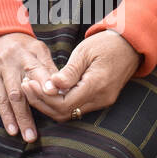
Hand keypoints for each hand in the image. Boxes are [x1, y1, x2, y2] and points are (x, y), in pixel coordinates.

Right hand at [0, 33, 59, 141]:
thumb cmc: (23, 46)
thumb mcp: (38, 49)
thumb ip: (49, 68)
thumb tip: (63, 89)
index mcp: (30, 53)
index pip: (39, 69)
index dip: (45, 82)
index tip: (54, 95)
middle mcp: (15, 61)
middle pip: (23, 89)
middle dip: (31, 112)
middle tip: (38, 132)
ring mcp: (1, 69)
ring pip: (11, 97)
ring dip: (19, 118)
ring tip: (27, 136)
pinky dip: (6, 115)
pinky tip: (12, 129)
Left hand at [19, 30, 141, 121]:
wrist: (130, 45)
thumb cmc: (106, 43)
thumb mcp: (84, 52)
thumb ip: (68, 72)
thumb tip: (51, 86)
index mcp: (96, 85)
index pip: (64, 104)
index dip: (43, 97)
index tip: (29, 83)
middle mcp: (100, 99)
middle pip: (64, 113)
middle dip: (42, 102)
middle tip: (26, 85)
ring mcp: (102, 102)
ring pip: (69, 114)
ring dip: (49, 104)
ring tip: (32, 86)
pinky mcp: (101, 100)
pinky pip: (76, 108)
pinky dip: (60, 102)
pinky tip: (48, 89)